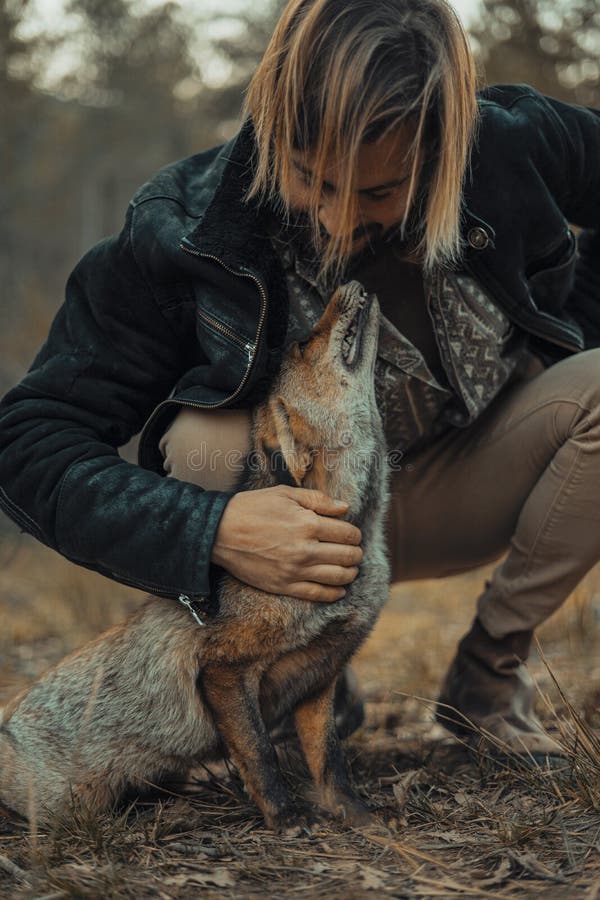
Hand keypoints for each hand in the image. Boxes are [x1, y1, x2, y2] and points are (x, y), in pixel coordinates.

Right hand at [210, 485, 362, 601]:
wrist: (219, 532)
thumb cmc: (252, 508)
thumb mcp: (285, 494)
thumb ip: (318, 500)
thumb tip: (345, 508)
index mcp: (308, 523)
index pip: (348, 533)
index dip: (355, 534)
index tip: (352, 534)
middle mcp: (306, 549)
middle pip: (348, 556)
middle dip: (355, 553)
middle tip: (353, 551)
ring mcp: (295, 571)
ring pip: (338, 577)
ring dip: (350, 573)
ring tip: (349, 568)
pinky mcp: (284, 586)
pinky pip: (318, 594)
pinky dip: (335, 593)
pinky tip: (339, 589)